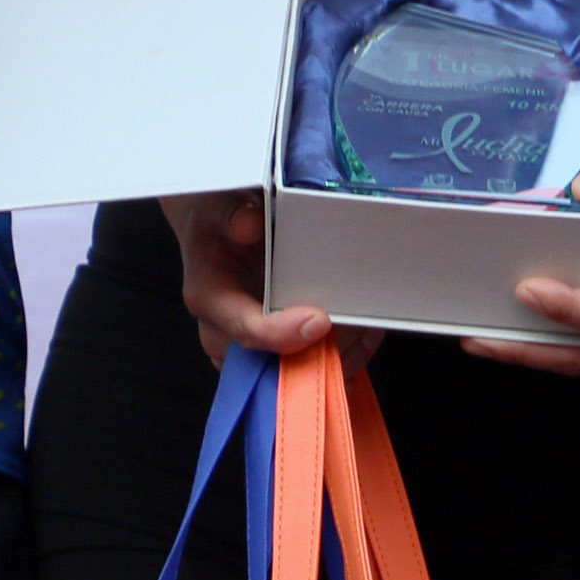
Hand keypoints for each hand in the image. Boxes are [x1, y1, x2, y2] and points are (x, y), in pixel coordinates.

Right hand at [163, 188, 378, 367]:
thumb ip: (236, 212)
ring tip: (369, 326)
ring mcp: (245, 351)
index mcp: (209, 298)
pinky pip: (306, 372)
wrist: (213, 232)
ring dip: (337, 357)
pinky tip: (366, 336)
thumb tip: (249, 223)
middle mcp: (223, 334)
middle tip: (360, 325)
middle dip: (321, 351)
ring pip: (295, 375)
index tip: (320, 321)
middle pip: (274, 364)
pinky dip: (340, 359)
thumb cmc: (219, 219)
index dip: (282, 334)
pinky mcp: (267, 356)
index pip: (245, 330)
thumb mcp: (221, 204)